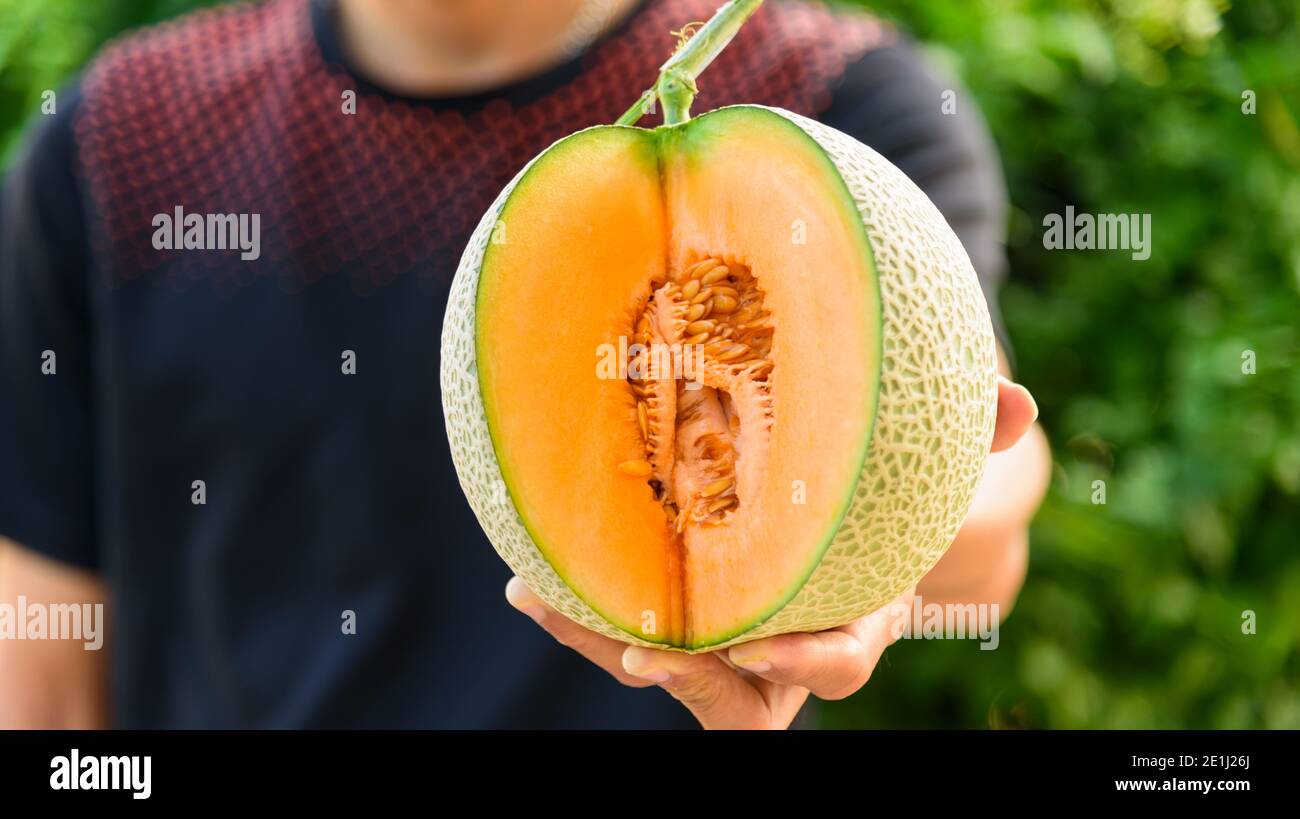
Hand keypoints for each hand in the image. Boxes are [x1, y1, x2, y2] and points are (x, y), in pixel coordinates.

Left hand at [505, 377, 1039, 728]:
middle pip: (736, 696)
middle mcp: (786, 650)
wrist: (844, 526)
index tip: (754, 642)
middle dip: (685, 678)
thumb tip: (1021, 399)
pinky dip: (583, 608)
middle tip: (636, 651)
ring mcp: (728, 647)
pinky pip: (629, 634)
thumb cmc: (887, 500)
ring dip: (601, 640)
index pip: (837, 663)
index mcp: (854, 619)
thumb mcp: (927, 468)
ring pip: (667, 670)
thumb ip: (974, 436)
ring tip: (536, 593)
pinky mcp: (682, 628)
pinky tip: (531, 570)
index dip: (802, 663)